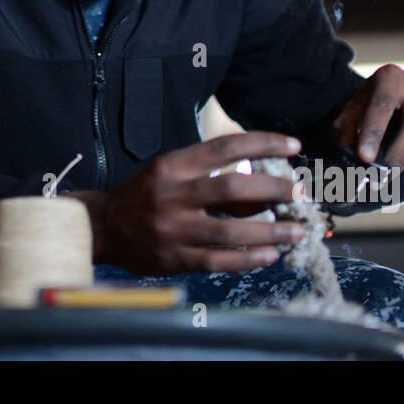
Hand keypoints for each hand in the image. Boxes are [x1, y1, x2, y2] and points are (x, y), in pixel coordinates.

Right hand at [68, 132, 308, 274]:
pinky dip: (248, 258)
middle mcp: (174, 194)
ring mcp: (174, 229)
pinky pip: (218, 260)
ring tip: (296, 230)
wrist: (105, 226)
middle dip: (273, 189)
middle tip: (299, 193)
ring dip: (270, 231)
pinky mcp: (175, 258)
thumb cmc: (147, 194)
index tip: (293, 146)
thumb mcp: (171, 171)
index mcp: (174, 166)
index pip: (226, 147)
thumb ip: (208, 171)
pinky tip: (269, 255)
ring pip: (230, 230)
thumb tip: (260, 178)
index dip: (263, 143)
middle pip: (232, 188)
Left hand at [328, 64, 403, 172]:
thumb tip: (346, 165)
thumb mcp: (350, 116)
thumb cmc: (369, 111)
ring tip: (395, 164)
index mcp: (389, 77)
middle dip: (396, 159)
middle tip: (380, 180)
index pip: (381, 107)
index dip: (373, 134)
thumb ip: (344, 135)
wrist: (398, 101)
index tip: (365, 159)